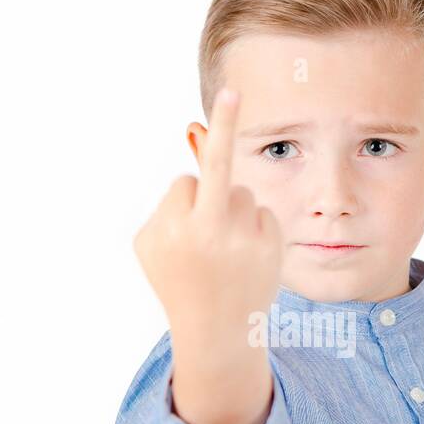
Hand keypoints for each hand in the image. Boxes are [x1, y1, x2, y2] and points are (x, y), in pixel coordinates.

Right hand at [132, 87, 282, 341]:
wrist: (216, 331)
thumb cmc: (178, 279)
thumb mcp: (153, 244)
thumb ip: (166, 200)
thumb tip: (193, 138)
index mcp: (173, 231)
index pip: (184, 183)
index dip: (184, 201)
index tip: (191, 159)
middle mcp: (209, 232)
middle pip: (215, 167)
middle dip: (223, 127)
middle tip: (231, 92)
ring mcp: (243, 239)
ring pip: (240, 190)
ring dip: (232, 208)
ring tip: (226, 250)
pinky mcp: (270, 245)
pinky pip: (262, 210)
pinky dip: (253, 226)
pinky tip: (245, 256)